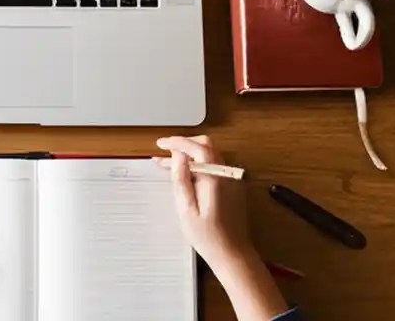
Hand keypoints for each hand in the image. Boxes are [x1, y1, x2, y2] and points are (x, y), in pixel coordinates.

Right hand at [156, 136, 290, 318]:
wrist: (232, 253)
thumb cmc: (208, 236)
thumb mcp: (186, 209)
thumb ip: (181, 179)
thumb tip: (177, 156)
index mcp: (214, 177)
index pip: (196, 147)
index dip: (176, 142)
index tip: (161, 144)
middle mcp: (226, 173)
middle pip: (206, 145)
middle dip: (184, 144)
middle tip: (164, 151)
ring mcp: (232, 179)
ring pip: (211, 153)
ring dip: (191, 153)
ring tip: (170, 162)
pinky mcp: (233, 185)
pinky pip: (215, 165)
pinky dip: (200, 162)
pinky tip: (187, 173)